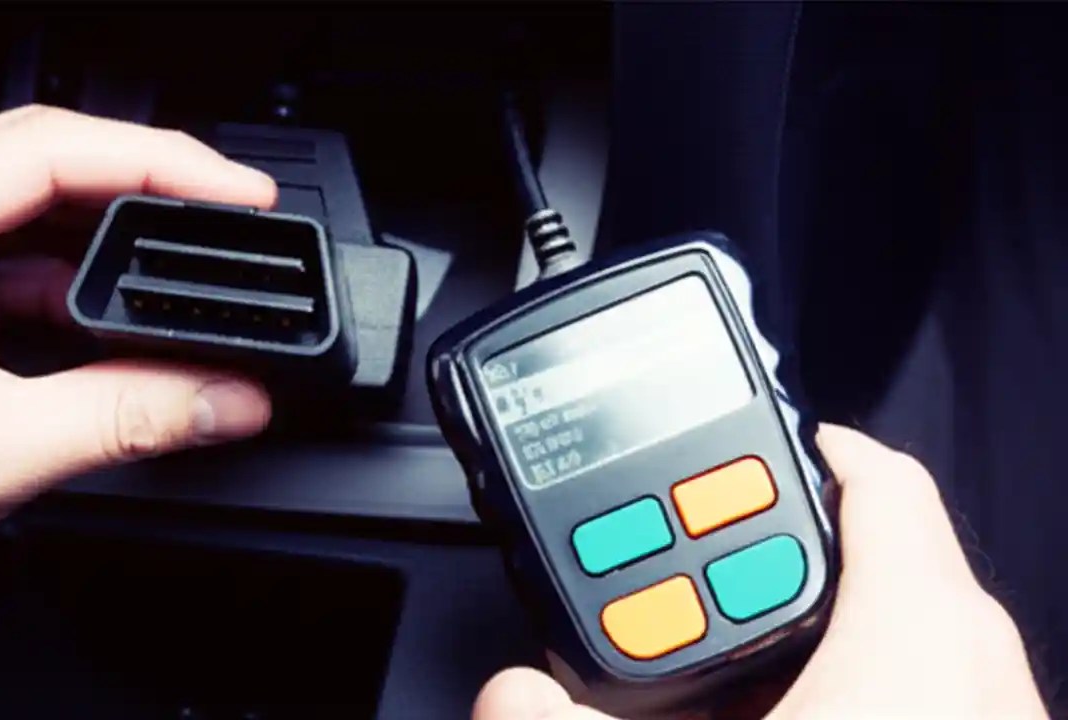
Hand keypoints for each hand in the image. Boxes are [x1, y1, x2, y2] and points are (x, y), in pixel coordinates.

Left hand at [0, 106, 276, 641]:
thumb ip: (128, 416)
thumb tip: (230, 394)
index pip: (50, 148)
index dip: (162, 163)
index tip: (239, 194)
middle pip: (47, 159)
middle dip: (150, 188)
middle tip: (233, 218)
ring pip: (34, 207)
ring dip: (115, 237)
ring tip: (190, 264)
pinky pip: (15, 258)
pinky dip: (78, 283)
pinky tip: (122, 316)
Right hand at [473, 425, 1048, 718]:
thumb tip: (511, 694)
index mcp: (913, 650)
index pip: (886, 492)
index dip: (833, 453)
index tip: (795, 444)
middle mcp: (981, 687)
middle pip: (911, 572)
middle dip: (822, 560)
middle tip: (742, 571)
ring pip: (940, 654)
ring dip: (858, 639)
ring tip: (773, 669)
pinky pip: (948, 710)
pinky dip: (888, 702)